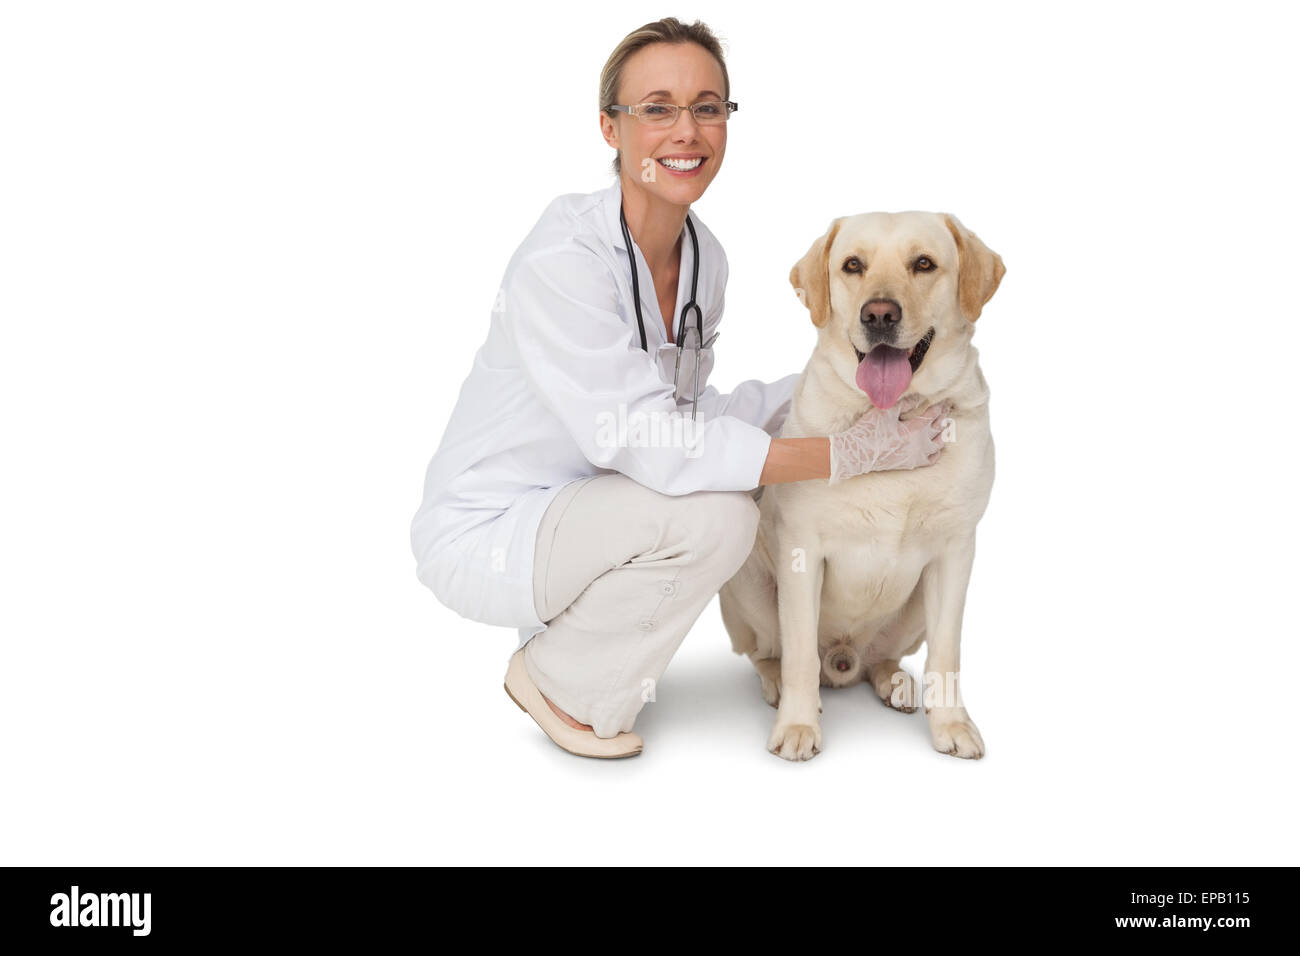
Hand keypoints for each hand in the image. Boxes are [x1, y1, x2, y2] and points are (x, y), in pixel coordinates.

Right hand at [828, 400, 951, 483]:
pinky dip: (936, 451)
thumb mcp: (884, 412)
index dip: (940, 407)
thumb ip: (904, 403)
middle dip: (944, 417)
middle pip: (939, 428)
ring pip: (938, 444)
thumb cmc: (868, 432)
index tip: (945, 400)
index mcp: (913, 430)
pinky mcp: (910, 464)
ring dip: (943, 433)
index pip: (933, 415)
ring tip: (945, 425)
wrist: (856, 454)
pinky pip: (931, 459)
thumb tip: (918, 397)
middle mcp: (918, 445)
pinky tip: (936, 446)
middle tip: (948, 409)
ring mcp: (916, 456)